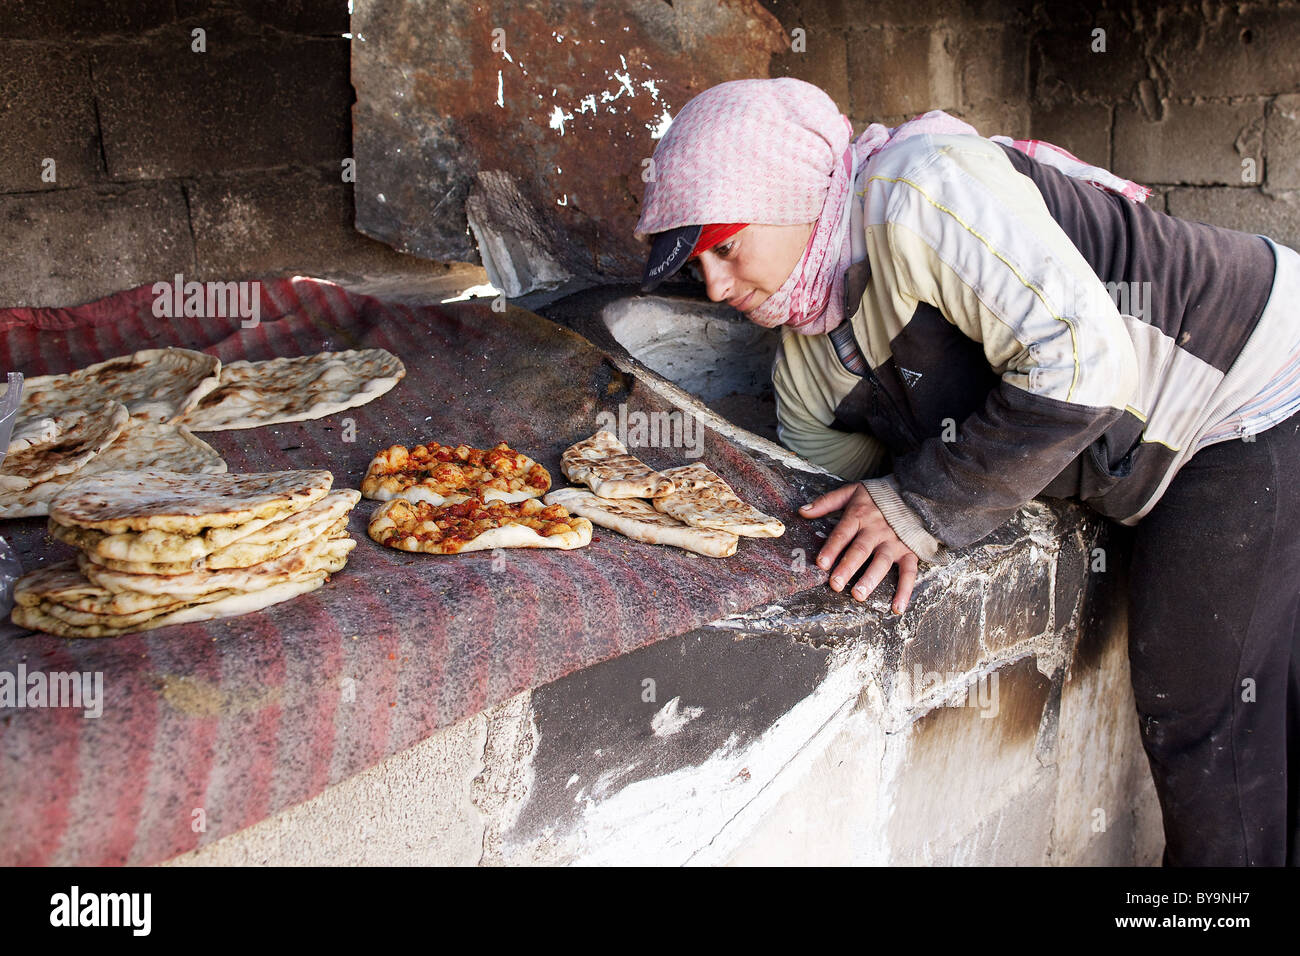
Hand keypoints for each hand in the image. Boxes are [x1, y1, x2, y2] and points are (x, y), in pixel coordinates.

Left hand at [799, 483, 918, 613]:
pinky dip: (905, 590)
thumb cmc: (878, 495)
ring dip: (870, 579)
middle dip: (847, 568)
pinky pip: (908, 572)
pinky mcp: (909, 551)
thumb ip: (827, 502)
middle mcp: (876, 530)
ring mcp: (894, 541)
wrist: (914, 492)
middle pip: (860, 550)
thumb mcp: (852, 491)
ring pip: (881, 562)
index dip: (832, 548)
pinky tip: (897, 607)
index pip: (843, 533)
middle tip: (835, 584)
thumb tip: (802, 511)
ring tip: (858, 595)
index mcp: (860, 515)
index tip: (821, 563)